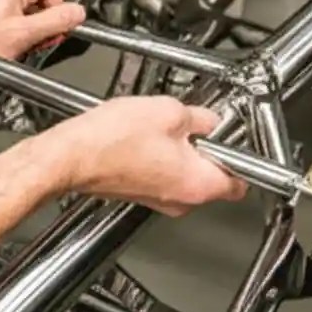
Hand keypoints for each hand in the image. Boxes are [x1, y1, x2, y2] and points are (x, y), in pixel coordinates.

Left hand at [0, 0, 85, 80]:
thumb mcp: (22, 34)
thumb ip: (55, 22)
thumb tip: (78, 13)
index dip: (58, 8)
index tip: (53, 29)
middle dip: (43, 23)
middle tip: (34, 41)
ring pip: (26, 12)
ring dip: (29, 32)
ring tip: (16, 47)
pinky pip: (11, 20)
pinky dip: (14, 35)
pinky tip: (4, 49)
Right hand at [38, 96, 247, 216]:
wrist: (70, 156)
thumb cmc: (110, 141)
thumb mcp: (169, 111)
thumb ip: (200, 118)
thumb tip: (209, 121)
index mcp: (198, 183)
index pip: (241, 181)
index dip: (242, 155)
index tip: (234, 137)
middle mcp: (181, 200)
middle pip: (213, 177)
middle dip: (209, 149)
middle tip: (196, 125)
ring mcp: (158, 200)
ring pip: (186, 174)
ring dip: (182, 151)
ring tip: (165, 127)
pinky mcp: (139, 192)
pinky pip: (162, 175)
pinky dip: (160, 156)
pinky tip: (145, 136)